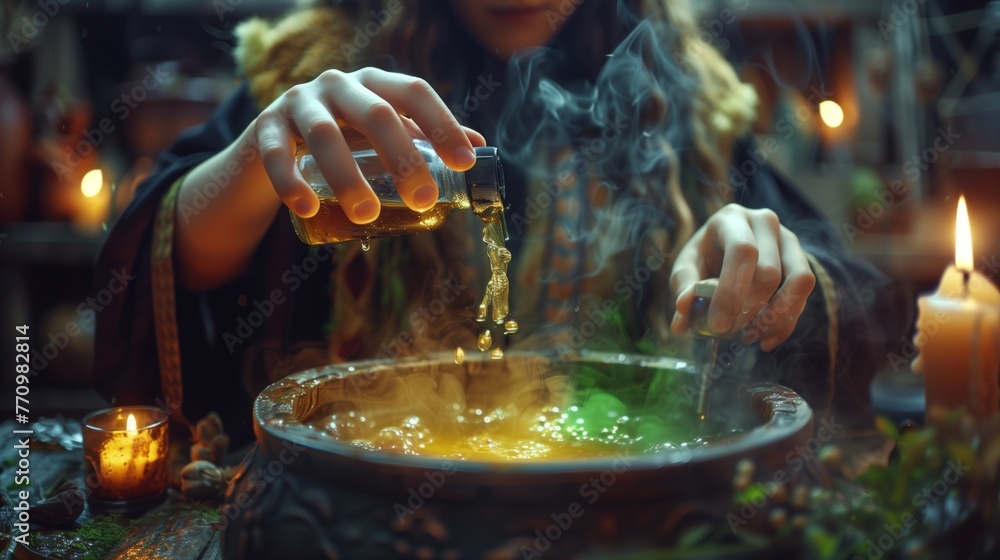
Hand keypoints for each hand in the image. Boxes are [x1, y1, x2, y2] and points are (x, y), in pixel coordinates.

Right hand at [252, 67, 485, 221]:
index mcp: (374, 83)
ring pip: (324, 134)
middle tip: (422, 200)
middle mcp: (337, 85)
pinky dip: (290, 182)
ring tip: (367, 215)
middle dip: (403, 157)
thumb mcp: (382, 132)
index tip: (465, 162)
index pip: (414, 92)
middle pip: (376, 114)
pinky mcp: (264, 128)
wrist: (273, 140)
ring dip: (348, 177)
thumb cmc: (343, 135)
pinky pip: (275, 153)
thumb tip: (480, 148)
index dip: (443, 124)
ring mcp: (298, 103)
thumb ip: (424, 136)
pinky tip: (308, 207)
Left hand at [669, 204, 815, 351]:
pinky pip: (805, 291)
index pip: (741, 251)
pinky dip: (788, 322)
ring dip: (776, 317)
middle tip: (730, 332)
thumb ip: (683, 286)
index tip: (718, 325)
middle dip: (750, 309)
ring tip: (750, 338)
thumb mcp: (687, 266)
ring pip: (799, 279)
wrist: (727, 247)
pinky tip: (766, 340)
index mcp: (731, 218)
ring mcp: (788, 238)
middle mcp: (764, 222)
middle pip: (770, 271)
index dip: (732, 291)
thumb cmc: (704, 257)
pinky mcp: (802, 258)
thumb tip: (684, 307)